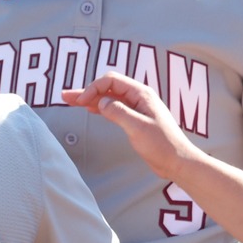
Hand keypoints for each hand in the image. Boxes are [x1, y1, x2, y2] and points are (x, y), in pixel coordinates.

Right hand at [62, 74, 202, 180]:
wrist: (177, 161)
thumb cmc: (162, 145)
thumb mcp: (137, 127)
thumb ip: (118, 112)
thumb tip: (101, 103)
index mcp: (141, 94)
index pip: (111, 81)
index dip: (93, 88)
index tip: (80, 103)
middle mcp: (138, 97)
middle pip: (107, 88)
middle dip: (86, 91)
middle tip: (65, 96)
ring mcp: (136, 108)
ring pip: (109, 99)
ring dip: (90, 99)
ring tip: (71, 101)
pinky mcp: (134, 120)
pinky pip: (114, 108)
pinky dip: (99, 108)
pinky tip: (89, 109)